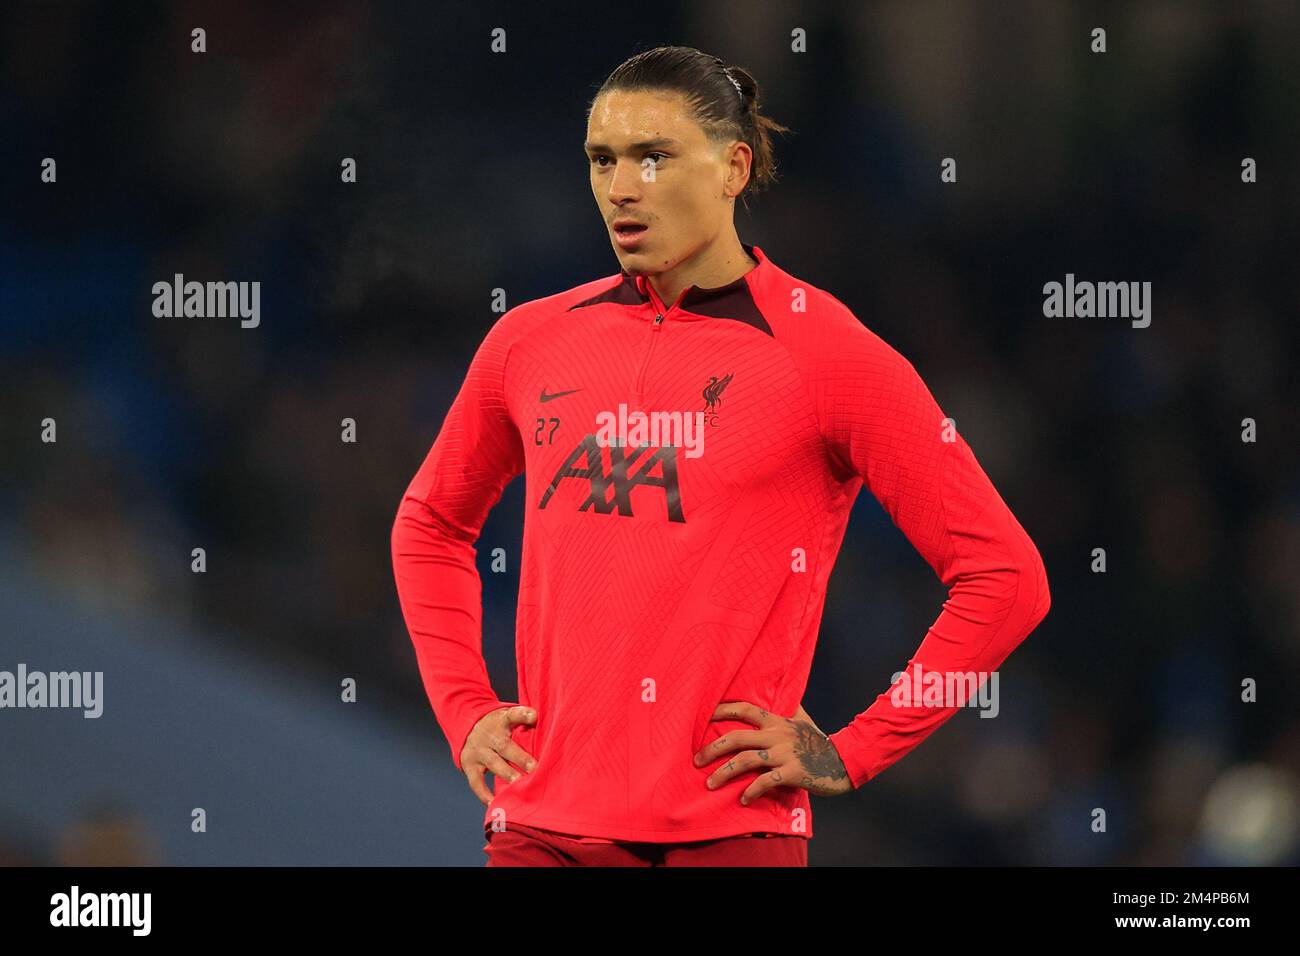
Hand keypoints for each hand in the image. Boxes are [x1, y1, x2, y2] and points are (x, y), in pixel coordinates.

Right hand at [461, 705, 537, 805]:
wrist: (467, 726)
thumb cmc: (498, 725)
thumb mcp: (508, 716)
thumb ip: (525, 721)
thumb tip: (548, 727)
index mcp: (501, 720)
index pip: (512, 715)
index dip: (523, 714)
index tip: (534, 716)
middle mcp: (489, 735)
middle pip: (505, 746)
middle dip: (520, 758)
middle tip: (534, 768)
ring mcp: (478, 751)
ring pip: (493, 763)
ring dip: (507, 774)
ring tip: (519, 785)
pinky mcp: (469, 766)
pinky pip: (476, 782)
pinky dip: (485, 795)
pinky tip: (496, 804)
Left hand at [693, 700, 851, 803]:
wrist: (844, 761)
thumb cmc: (819, 742)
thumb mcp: (803, 720)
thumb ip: (789, 708)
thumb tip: (782, 693)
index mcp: (777, 722)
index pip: (745, 709)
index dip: (722, 710)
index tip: (703, 717)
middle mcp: (777, 735)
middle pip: (737, 737)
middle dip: (713, 749)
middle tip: (696, 760)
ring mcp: (784, 754)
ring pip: (747, 760)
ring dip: (725, 773)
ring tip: (710, 784)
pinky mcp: (793, 773)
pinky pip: (766, 782)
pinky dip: (752, 791)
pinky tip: (743, 799)